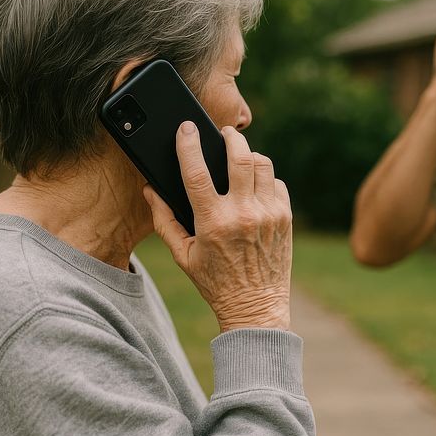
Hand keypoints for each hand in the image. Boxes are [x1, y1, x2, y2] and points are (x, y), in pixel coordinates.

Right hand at [144, 122, 291, 332]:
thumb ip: (164, 220)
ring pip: (262, 164)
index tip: (186, 128)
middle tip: (223, 133)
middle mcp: (243, 214)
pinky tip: (255, 185)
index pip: (196, 172)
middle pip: (239, 156)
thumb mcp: (182, 254)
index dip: (188, 145)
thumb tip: (150, 190)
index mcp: (213, 222)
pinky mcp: (285, 217)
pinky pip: (276, 183)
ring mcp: (268, 214)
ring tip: (239, 157)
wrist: (256, 306)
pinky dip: (265, 178)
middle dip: (230, 137)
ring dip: (249, 155)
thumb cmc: (214, 282)